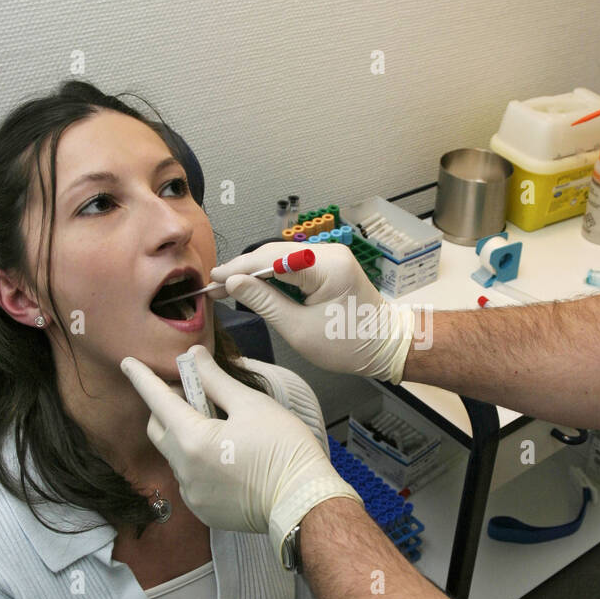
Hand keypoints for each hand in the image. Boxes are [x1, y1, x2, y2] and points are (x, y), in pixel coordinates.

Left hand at [119, 344, 362, 559]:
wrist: (303, 502)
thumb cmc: (283, 449)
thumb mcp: (251, 404)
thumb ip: (215, 380)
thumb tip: (192, 356)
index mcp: (192, 439)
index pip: (157, 400)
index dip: (142, 378)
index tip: (128, 363)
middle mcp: (183, 469)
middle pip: (158, 429)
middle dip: (165, 407)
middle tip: (193, 394)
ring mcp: (191, 494)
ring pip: (174, 455)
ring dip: (184, 436)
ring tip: (218, 429)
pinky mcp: (202, 510)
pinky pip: (188, 479)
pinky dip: (196, 462)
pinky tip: (225, 458)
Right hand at [207, 242, 416, 381]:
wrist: (385, 346)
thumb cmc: (349, 344)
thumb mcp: (299, 330)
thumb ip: (264, 303)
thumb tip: (234, 284)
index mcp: (327, 266)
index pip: (271, 259)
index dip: (239, 269)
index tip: (214, 279)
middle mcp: (330, 253)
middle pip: (274, 253)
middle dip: (243, 268)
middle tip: (215, 284)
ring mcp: (331, 256)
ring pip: (281, 257)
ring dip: (255, 271)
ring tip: (227, 285)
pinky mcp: (329, 265)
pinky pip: (293, 264)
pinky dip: (271, 274)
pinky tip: (253, 284)